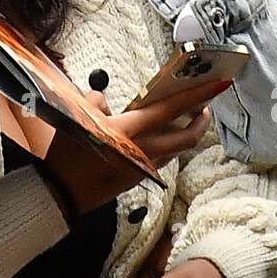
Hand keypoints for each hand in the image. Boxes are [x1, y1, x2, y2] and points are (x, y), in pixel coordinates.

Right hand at [41, 78, 224, 214]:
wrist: (60, 193)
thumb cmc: (67, 156)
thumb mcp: (79, 120)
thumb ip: (95, 104)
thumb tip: (101, 99)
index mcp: (129, 130)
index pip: (171, 108)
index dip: (196, 95)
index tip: (215, 84)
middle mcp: (143, 150)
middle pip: (187, 137)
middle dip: (201, 121)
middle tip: (205, 106)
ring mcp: (143, 167)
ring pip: (177, 150)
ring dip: (185, 133)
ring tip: (187, 119)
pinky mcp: (137, 178)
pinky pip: (162, 160)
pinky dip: (167, 147)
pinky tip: (160, 139)